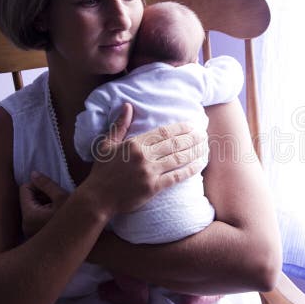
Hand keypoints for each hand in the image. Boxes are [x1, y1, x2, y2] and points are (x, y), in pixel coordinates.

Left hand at [19, 171, 69, 236]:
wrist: (85, 237)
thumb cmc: (75, 218)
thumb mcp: (62, 197)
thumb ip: (45, 184)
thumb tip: (33, 174)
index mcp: (29, 215)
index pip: (25, 189)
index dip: (38, 185)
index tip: (52, 190)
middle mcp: (25, 226)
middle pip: (28, 199)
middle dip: (42, 195)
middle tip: (58, 199)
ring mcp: (30, 232)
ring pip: (34, 208)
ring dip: (46, 204)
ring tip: (60, 208)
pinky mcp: (37, 236)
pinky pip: (37, 218)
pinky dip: (47, 213)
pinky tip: (59, 217)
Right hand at [84, 103, 208, 215]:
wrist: (97, 198)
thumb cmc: (102, 171)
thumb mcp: (106, 144)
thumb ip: (119, 125)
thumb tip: (127, 105)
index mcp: (134, 144)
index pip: (164, 132)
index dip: (181, 128)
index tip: (193, 125)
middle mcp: (144, 156)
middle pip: (175, 143)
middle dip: (193, 138)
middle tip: (205, 134)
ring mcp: (149, 173)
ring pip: (179, 158)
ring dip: (195, 152)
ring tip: (207, 147)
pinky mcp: (153, 188)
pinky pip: (176, 177)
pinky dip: (191, 170)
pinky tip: (200, 164)